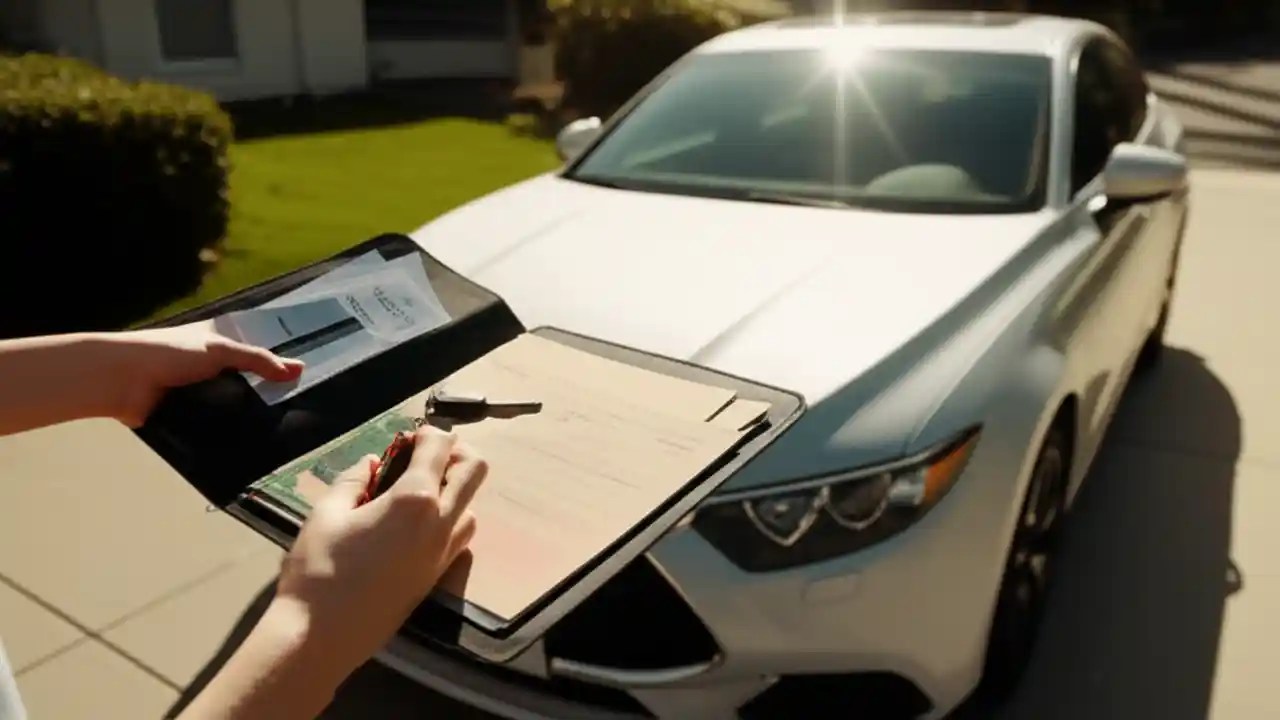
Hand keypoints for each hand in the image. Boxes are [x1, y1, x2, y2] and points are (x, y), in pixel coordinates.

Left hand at [110, 322, 303, 426]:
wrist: (120, 381)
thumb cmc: (169, 353)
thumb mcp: (220, 350)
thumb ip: (259, 360)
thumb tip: (299, 370)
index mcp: (218, 345)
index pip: (256, 353)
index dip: (279, 362)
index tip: (309, 376)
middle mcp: (212, 370)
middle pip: (249, 383)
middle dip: (270, 394)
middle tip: (306, 409)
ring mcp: (201, 396)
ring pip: (236, 408)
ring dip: (251, 417)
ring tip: (288, 432)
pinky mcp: (190, 420)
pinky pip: (218, 427)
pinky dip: (231, 433)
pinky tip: (256, 444)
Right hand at [272, 427, 485, 681]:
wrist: (322, 637)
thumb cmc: (318, 570)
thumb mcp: (326, 513)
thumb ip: (352, 480)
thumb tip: (370, 462)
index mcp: (414, 500)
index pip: (441, 448)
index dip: (429, 433)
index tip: (410, 436)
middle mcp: (440, 523)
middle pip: (474, 471)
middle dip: (455, 453)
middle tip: (424, 456)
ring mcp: (445, 553)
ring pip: (472, 506)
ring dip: (455, 490)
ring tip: (419, 492)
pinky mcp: (438, 577)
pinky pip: (461, 537)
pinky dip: (450, 519)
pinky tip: (418, 525)